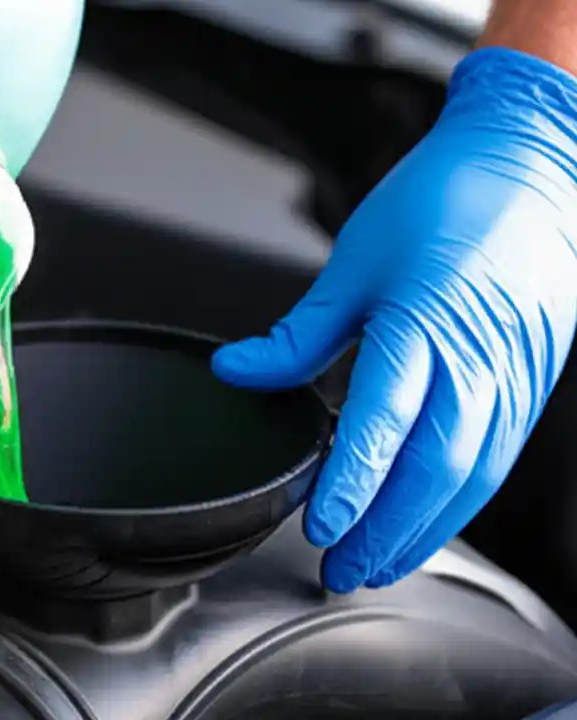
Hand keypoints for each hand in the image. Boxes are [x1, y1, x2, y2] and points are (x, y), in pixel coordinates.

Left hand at [211, 47, 576, 592]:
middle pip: (435, 468)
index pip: (385, 422)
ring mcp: (515, 374)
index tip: (319, 526)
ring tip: (375, 564)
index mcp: (426, 320)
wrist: (538, 167)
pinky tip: (425, 523)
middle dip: (385, 530)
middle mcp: (479, 357)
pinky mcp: (532, 382)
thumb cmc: (445, 201)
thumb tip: (235, 372)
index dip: (352, 483)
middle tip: (338, 569)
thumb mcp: (355, 260)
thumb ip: (298, 333)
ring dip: (423, 530)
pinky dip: (457, 502)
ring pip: (472, 475)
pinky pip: (496, 458)